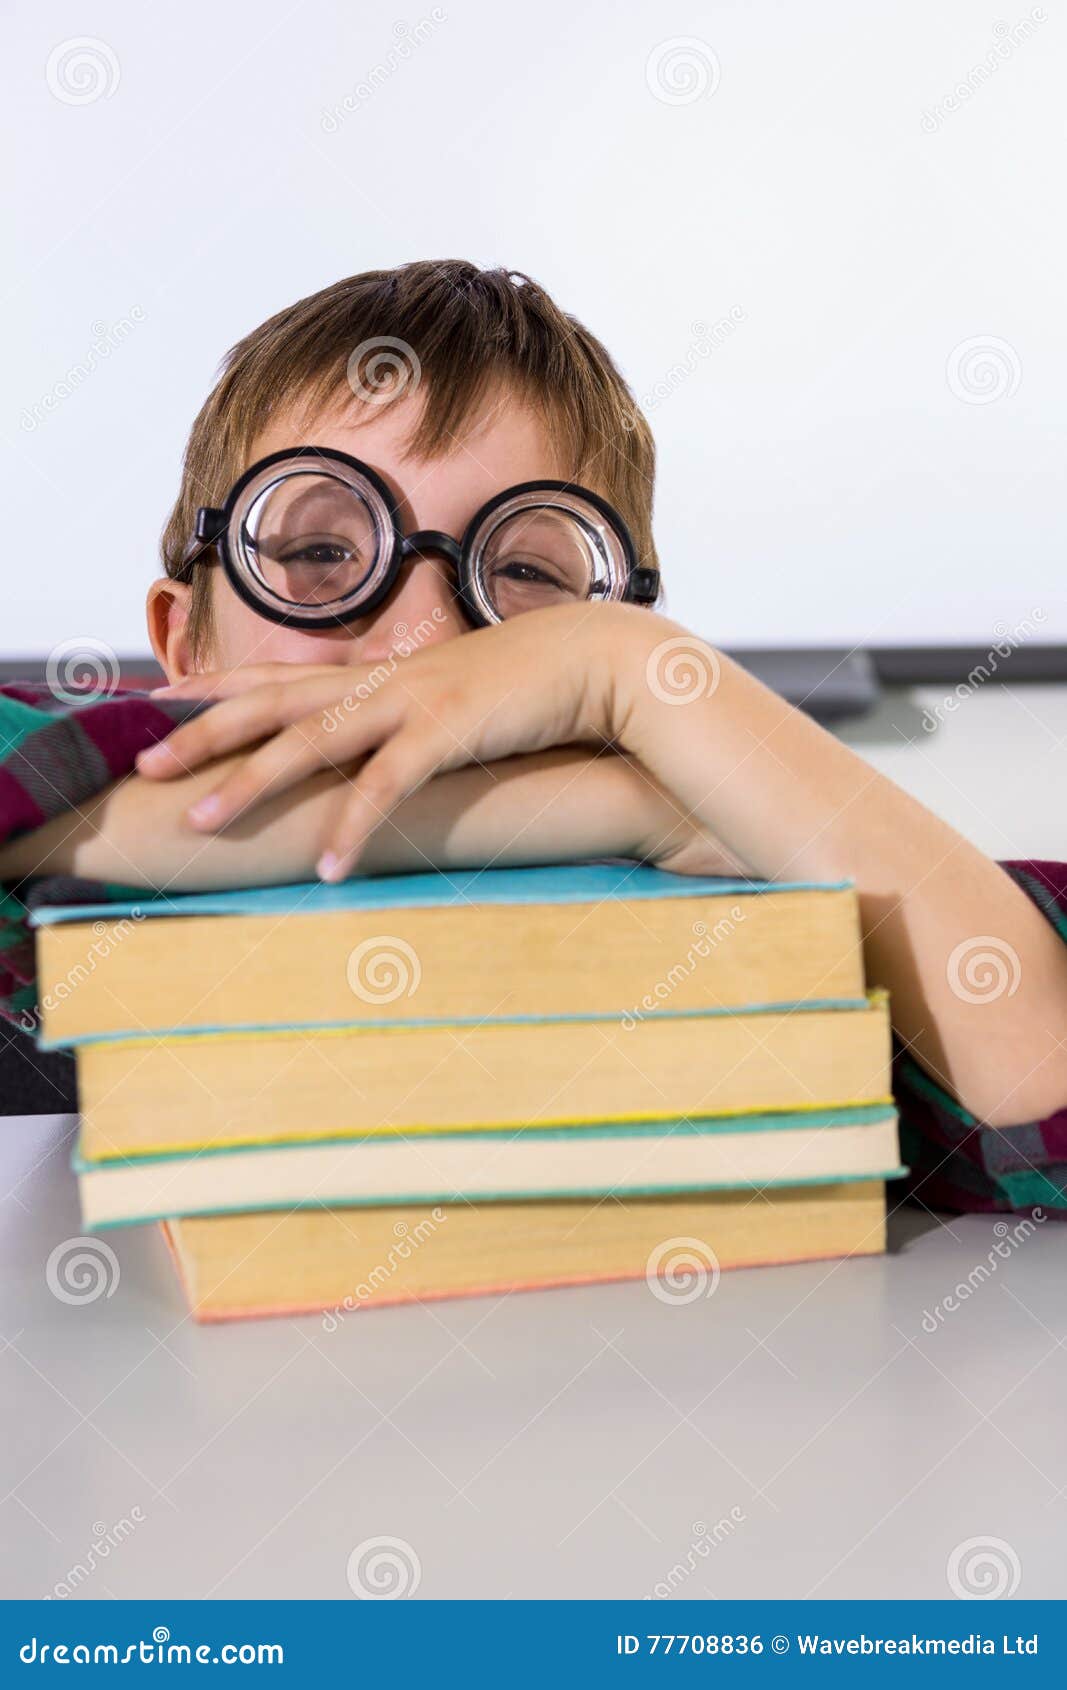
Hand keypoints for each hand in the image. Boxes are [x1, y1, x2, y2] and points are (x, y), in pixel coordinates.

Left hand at [137, 603, 659, 878]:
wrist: (596, 659)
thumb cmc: (526, 684)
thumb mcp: (452, 696)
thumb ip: (408, 717)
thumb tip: (382, 747)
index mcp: (377, 673)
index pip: (278, 676)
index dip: (215, 689)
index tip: (157, 702)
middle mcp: (380, 681)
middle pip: (271, 704)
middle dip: (204, 736)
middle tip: (146, 767)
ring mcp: (411, 702)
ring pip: (311, 741)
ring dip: (252, 784)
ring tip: (204, 824)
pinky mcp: (449, 731)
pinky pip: (388, 786)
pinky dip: (354, 826)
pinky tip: (327, 867)